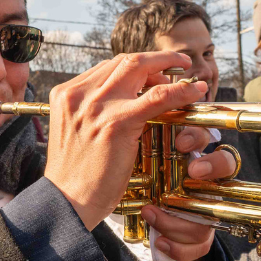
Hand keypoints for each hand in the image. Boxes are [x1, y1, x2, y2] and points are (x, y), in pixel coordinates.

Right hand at [44, 52, 208, 229]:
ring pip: (140, 68)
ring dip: (168, 65)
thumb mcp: (75, 132)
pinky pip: (156, 97)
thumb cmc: (74, 176)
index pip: (106, 67)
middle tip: (177, 63)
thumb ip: (92, 113)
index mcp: (66, 94)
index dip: (134, 66)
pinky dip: (179, 91)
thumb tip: (122, 103)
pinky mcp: (117, 122)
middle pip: (123, 60)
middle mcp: (79, 94)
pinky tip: (195, 92)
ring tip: (187, 69)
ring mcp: (97, 105)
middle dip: (154, 58)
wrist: (65, 202)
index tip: (153, 72)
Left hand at [140, 127, 237, 260]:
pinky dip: (177, 246)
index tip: (180, 142)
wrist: (135, 228)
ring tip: (149, 213)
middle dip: (213, 166)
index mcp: (187, 158)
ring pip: (207, 215)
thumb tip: (135, 114)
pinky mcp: (199, 239)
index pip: (206, 138)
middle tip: (193, 171)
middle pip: (226, 165)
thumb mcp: (136, 160)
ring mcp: (205, 210)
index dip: (198, 137)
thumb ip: (141, 136)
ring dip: (176, 219)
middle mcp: (203, 182)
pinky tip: (158, 241)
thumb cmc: (137, 186)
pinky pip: (198, 245)